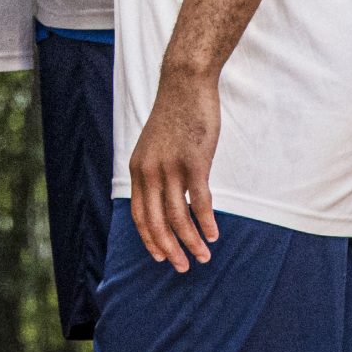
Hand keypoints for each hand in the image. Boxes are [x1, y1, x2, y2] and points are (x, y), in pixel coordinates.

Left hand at [127, 68, 220, 271]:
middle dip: (169, 249)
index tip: (161, 255)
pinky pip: (199, 202)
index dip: (149, 239)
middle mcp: (150, 172)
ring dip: (190, 241)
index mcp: (138, 170)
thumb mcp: (154, 145)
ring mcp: (172, 168)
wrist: (185, 84)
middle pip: (156, 222)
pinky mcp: (195, 162)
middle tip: (182, 267)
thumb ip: (155, 170)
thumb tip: (166, 195)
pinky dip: (206, 222)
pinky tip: (213, 235)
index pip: (139, 215)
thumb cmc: (174, 114)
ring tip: (203, 257)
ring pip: (178, 217)